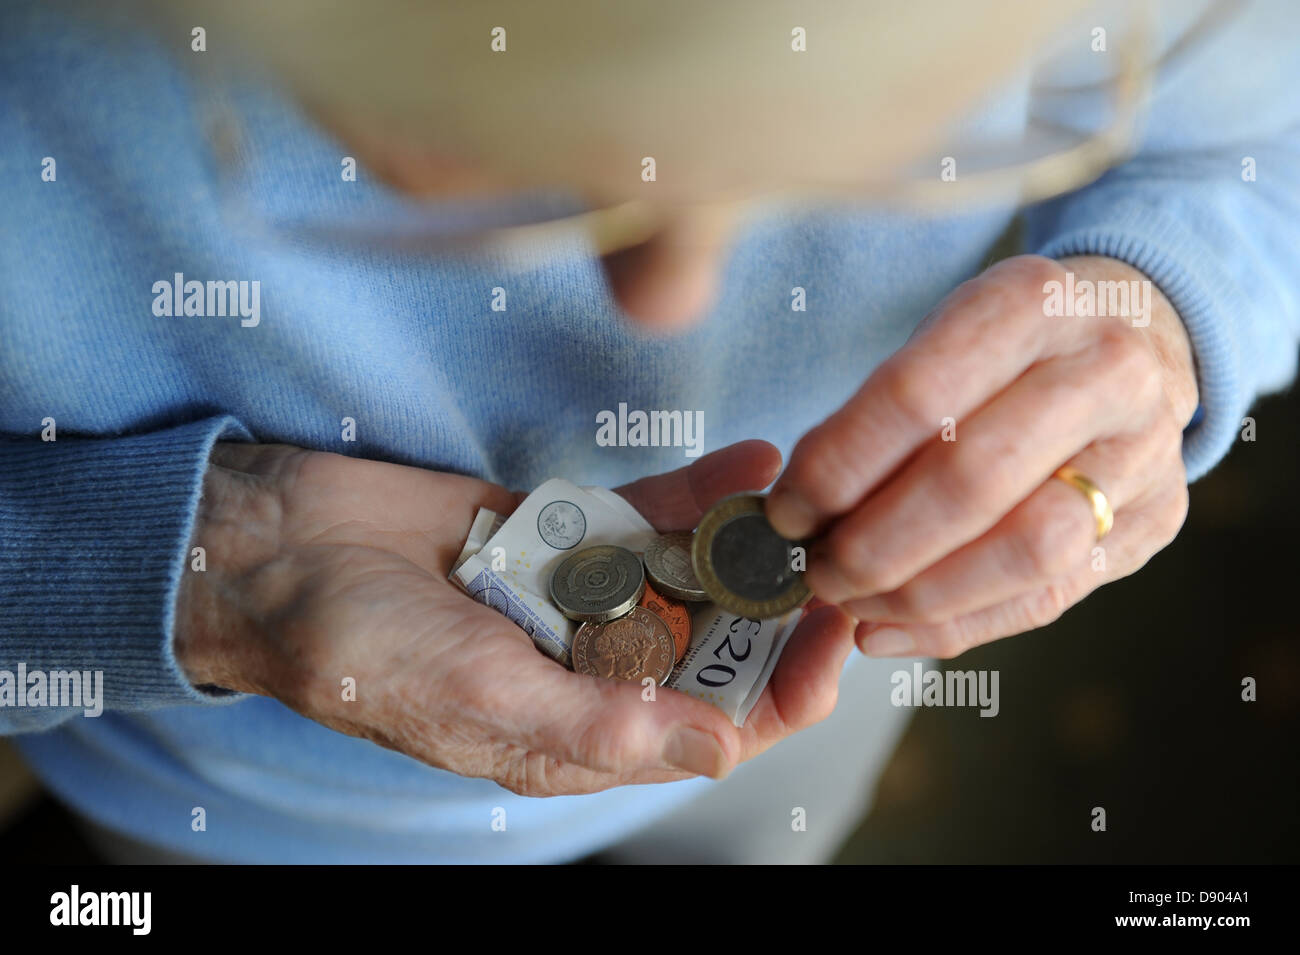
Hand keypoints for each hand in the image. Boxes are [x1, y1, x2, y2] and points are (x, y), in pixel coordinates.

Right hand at [174, 441, 854, 795]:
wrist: (275, 551)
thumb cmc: (362, 647)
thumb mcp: (487, 698)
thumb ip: (602, 724)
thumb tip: (718, 751)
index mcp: (574, 731)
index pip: (707, 728)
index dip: (780, 694)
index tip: (834, 640)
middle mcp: (586, 667)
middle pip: (713, 650)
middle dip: (779, 612)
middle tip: (842, 558)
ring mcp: (574, 595)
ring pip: (687, 576)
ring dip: (748, 545)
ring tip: (811, 503)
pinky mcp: (555, 531)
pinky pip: (640, 516)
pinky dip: (693, 494)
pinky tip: (750, 463)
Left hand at [766, 254, 1198, 657]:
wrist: (1139, 333)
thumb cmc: (1007, 344)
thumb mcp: (942, 333)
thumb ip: (875, 413)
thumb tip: (797, 514)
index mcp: (1033, 302)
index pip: (918, 396)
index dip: (839, 466)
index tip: (787, 510)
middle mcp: (1106, 371)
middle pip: (974, 481)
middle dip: (874, 545)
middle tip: (815, 570)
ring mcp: (1145, 450)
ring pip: (1027, 551)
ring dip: (918, 595)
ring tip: (849, 603)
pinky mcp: (1157, 520)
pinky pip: (1050, 599)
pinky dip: (957, 626)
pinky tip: (888, 630)